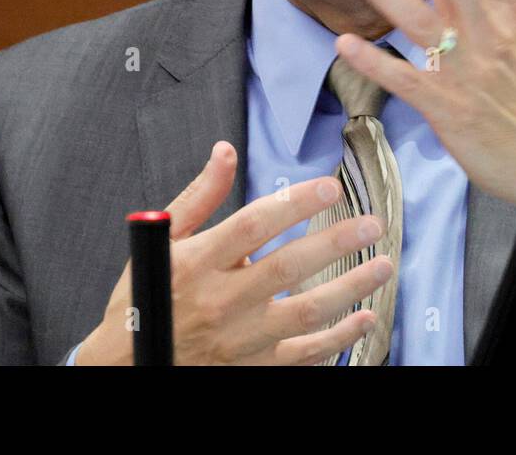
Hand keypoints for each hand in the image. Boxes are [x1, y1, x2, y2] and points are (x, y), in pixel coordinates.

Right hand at [75, 141, 391, 364]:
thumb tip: (225, 152)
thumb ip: (200, 195)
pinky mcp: (254, 365)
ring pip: (305, 312)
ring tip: (383, 265)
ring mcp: (241, 336)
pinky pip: (304, 354)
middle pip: (287, 266)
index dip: (294, 204)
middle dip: (335, 242)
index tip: (329, 187)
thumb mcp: (164, 239)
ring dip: (350, 287)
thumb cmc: (149, 293)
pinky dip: (339, 339)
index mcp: (198, 261)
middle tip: (371, 225)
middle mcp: (222, 299)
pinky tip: (365, 318)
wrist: (132, 360)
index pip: (253, 226)